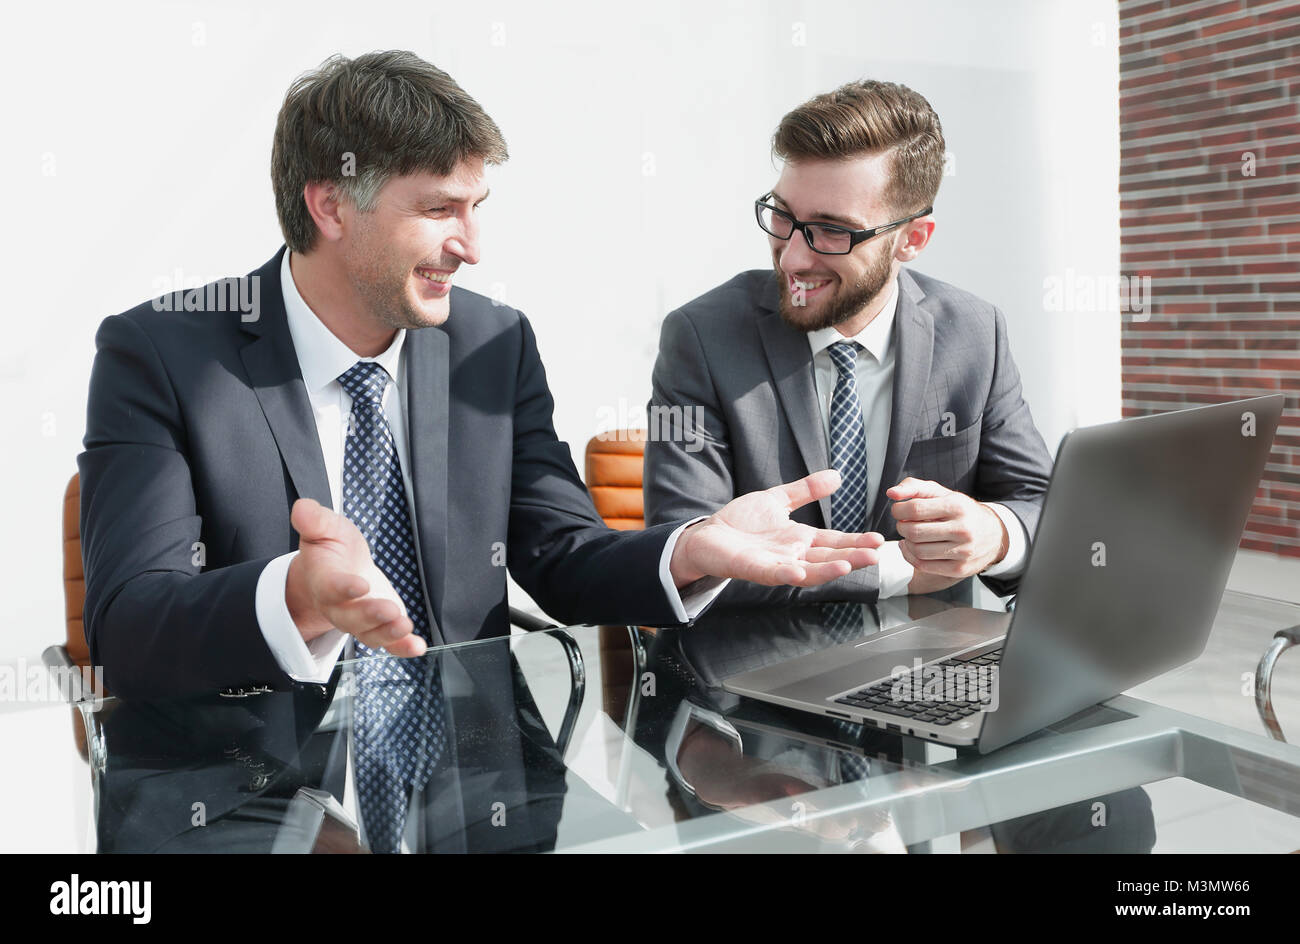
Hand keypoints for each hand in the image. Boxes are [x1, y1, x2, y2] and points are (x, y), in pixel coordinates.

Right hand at [284, 498, 426, 657]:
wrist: (336, 570)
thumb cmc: (331, 549)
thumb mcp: (324, 527)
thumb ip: (314, 519)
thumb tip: (302, 508)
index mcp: (324, 580)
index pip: (331, 587)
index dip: (344, 588)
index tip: (360, 584)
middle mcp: (339, 606)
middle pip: (351, 618)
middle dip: (370, 616)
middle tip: (389, 610)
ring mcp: (360, 620)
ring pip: (370, 634)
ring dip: (388, 633)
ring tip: (405, 627)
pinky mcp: (379, 626)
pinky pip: (388, 643)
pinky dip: (402, 647)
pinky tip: (417, 646)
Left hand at [669, 470, 884, 586]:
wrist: (707, 535)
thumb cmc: (740, 522)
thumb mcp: (778, 499)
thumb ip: (806, 490)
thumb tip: (836, 476)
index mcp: (800, 539)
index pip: (834, 541)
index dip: (856, 541)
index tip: (878, 540)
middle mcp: (794, 554)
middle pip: (829, 557)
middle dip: (854, 556)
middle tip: (877, 553)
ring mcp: (777, 564)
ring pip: (810, 570)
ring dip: (831, 569)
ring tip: (852, 563)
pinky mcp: (757, 570)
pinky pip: (779, 574)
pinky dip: (794, 573)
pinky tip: (805, 570)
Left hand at [887, 478, 1007, 592]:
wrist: (994, 534)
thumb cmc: (960, 510)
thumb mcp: (941, 493)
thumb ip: (914, 487)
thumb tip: (891, 493)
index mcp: (957, 507)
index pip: (915, 509)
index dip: (899, 510)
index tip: (898, 511)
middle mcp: (963, 529)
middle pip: (914, 532)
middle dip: (901, 527)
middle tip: (903, 524)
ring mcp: (963, 551)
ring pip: (917, 550)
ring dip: (906, 542)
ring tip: (911, 535)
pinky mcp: (959, 569)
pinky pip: (923, 565)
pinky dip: (910, 557)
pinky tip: (912, 548)